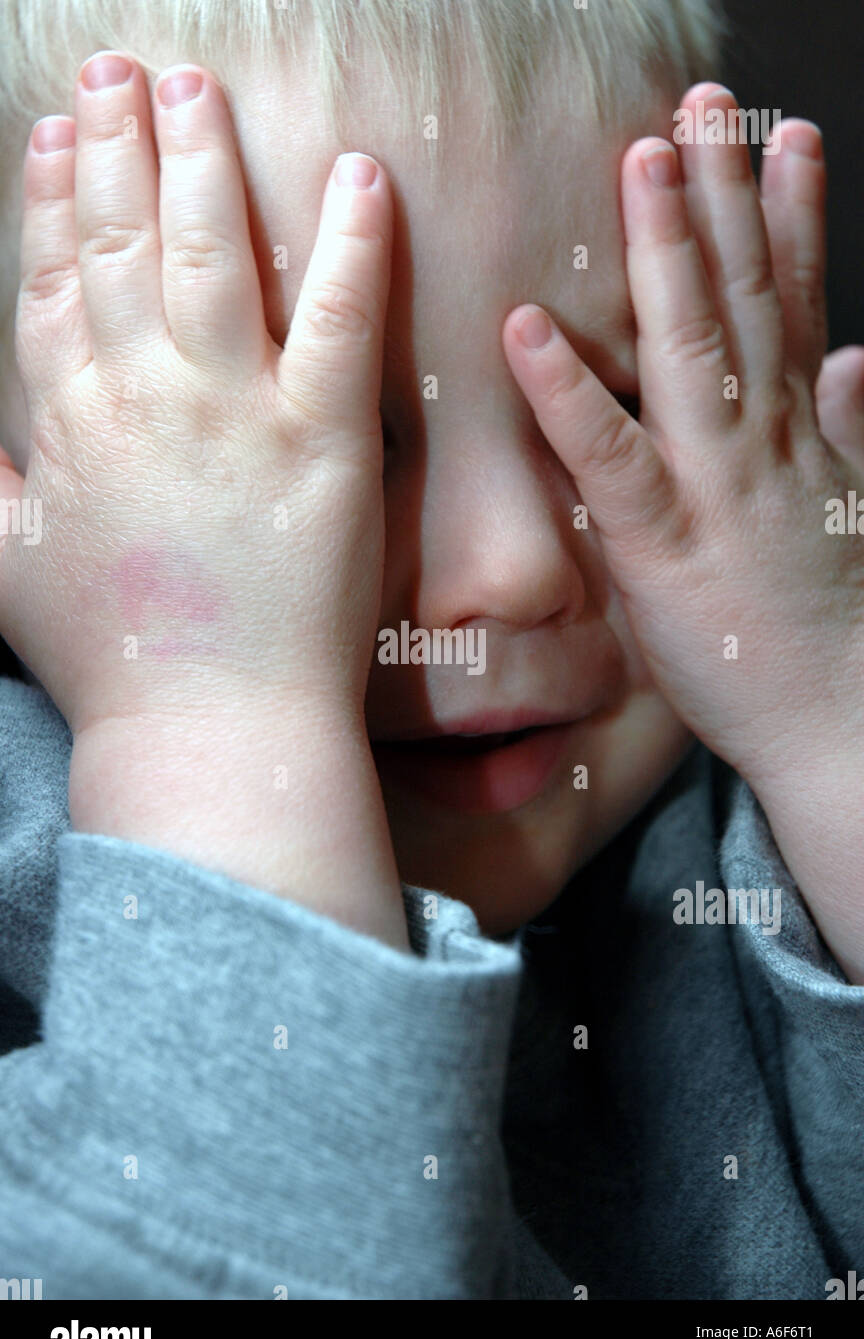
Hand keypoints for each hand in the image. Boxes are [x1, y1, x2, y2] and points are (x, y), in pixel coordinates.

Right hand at [0, 53, 406, 945]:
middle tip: (123, 71)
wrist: (208, 723)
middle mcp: (143, 395)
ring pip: (211, 253)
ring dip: (204, 159)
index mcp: (69, 420)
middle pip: (124, 243)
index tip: (62, 135)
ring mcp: (234, 411)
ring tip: (200, 88)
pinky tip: (360, 176)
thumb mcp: (6, 569)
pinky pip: (337, 318)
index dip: (59, 200)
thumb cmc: (112, 660)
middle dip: (119, 145)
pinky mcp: (322, 440)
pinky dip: (351, 243)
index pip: (57, 282)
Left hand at [503, 83, 863, 977]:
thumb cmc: (832, 622)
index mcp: (798, 430)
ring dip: (666, 250)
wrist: (838, 717)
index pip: (794, 301)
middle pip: (743, 297)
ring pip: (690, 347)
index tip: (781, 137)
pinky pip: (610, 456)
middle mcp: (762, 437)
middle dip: (723, 195)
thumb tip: (855, 357)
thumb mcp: (853, 508)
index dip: (789, 215)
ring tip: (642, 161)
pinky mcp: (663, 543)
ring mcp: (714, 484)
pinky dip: (568, 391)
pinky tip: (527, 331)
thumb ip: (851, 425)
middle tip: (702, 104)